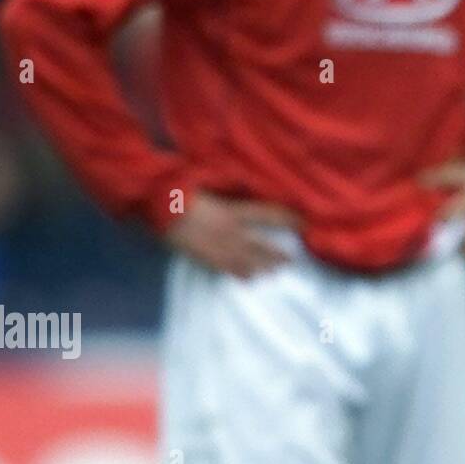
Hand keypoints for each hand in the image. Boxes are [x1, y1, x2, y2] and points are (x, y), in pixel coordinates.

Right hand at [165, 191, 298, 277]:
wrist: (160, 208)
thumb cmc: (184, 192)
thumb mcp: (210, 187)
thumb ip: (229, 192)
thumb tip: (245, 184)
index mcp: (232, 210)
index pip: (267, 215)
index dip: (286, 219)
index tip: (303, 223)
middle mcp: (229, 230)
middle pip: (258, 244)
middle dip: (275, 253)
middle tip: (292, 261)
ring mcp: (216, 246)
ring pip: (244, 259)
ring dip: (261, 266)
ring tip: (274, 273)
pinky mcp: (203, 256)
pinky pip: (224, 267)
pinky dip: (238, 273)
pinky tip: (249, 279)